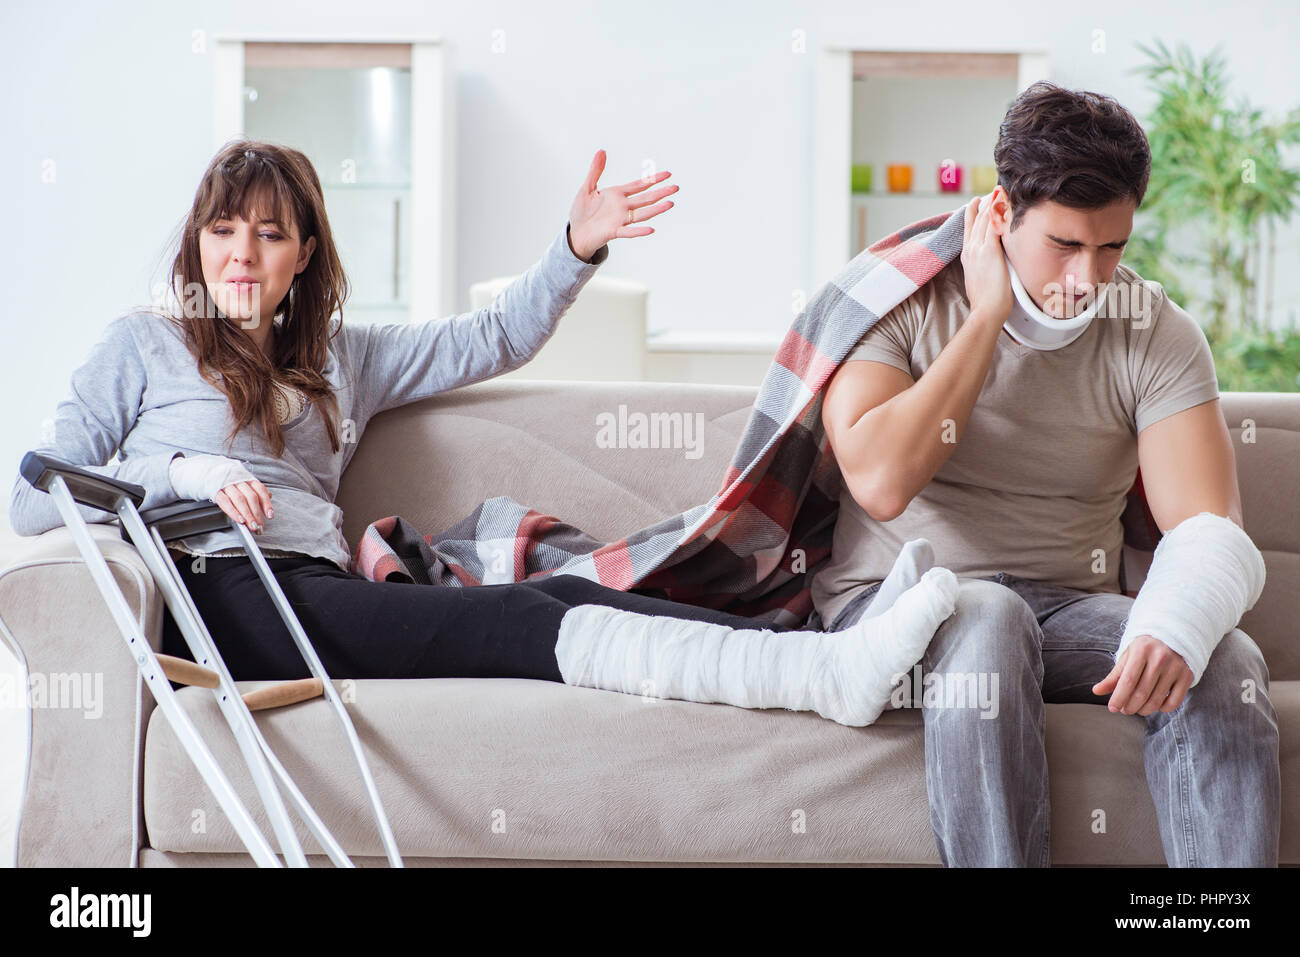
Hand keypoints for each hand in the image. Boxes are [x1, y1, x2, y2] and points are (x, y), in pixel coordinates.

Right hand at [215, 479, 273, 534]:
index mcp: (248, 479)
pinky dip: (233, 512)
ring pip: (240, 500)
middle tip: (259, 526)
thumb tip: (269, 496)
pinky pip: (225, 502)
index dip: (266, 503)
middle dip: (256, 513)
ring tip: (252, 525)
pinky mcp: (216, 491)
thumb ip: (256, 490)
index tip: (270, 516)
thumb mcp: (245, 483)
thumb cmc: (230, 481)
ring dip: (247, 515)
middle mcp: (239, 481)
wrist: (209, 473)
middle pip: (251, 497)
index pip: (260, 490)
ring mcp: (227, 485)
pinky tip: (239, 520)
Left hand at [567, 150, 677, 261]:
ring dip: (656, 209)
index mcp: (618, 195)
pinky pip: (629, 232)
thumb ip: (596, 170)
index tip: (667, 174)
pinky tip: (651, 229)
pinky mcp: (614, 232)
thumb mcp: (587, 187)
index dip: (653, 180)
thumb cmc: (582, 211)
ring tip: (670, 203)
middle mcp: (622, 207)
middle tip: (676, 187)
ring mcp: (620, 220)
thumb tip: (602, 151)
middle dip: (661, 192)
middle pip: (645, 198)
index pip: (639, 186)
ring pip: (642, 213)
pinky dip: (639, 231)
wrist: (577, 232)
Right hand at [961, 189, 1013, 324]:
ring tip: (998, 191)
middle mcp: (970, 249)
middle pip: (976, 220)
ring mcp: (978, 248)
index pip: (969, 229)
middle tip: (992, 191)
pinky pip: (994, 224)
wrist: (985, 310)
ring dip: (991, 203)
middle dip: (984, 204)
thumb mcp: (978, 280)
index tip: (978, 203)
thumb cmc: (985, 302)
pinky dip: (997, 212)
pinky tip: (1002, 201)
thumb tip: (990, 266)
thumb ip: (982, 267)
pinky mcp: (990, 250)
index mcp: (966, 256)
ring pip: (984, 219)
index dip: (973, 214)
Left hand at [1092, 636, 1193, 715]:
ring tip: (1137, 709)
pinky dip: (1162, 709)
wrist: (1174, 636)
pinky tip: (1155, 705)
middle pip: (1141, 693)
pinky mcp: (1188, 676)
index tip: (1112, 708)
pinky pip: (1174, 702)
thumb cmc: (1145, 649)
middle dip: (1130, 707)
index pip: (1128, 681)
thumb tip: (1096, 691)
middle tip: (1124, 710)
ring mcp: (1176, 668)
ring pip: (1156, 700)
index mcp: (1141, 650)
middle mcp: (1160, 658)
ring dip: (1144, 710)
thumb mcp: (1128, 657)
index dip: (1119, 698)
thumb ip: (1114, 676)